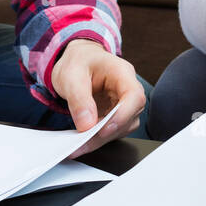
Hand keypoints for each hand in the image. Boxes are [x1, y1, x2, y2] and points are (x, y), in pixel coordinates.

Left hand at [50, 39, 145, 158]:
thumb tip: (86, 125)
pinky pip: (113, 131)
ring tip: (79, 144)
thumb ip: (79, 99)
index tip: (103, 130)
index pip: (134, 96)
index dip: (123, 115)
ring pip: (123, 127)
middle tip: (82, 144)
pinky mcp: (116, 115)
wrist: (77, 61)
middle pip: (130, 116)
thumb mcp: (71, 76)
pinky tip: (83, 141)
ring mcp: (124, 103)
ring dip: (102, 139)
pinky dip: (98, 139)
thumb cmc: (78, 62)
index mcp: (121, 72)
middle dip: (107, 133)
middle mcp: (127, 89)